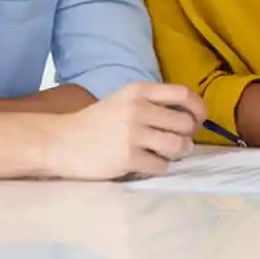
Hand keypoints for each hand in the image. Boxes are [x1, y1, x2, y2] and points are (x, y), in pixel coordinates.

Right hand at [46, 82, 205, 179]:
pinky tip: (145, 164)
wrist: (60, 141)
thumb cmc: (96, 122)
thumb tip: (191, 118)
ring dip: (176, 153)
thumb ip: (152, 103)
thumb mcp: (123, 100)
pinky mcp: (127, 158)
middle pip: (185, 124)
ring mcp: (132, 134)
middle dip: (187, 136)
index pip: (183, 94)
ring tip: (163, 153)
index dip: (198, 109)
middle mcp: (137, 109)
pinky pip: (161, 166)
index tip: (199, 120)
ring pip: (178, 146)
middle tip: (177, 142)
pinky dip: (158, 167)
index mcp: (138, 91)